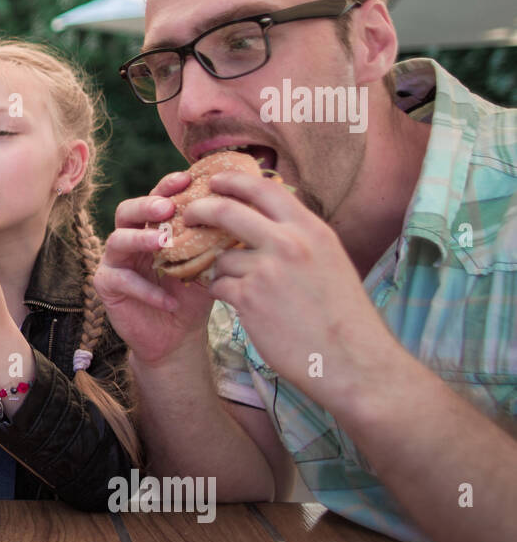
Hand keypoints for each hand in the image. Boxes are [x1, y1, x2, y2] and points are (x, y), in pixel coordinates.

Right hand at [95, 170, 215, 364]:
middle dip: (146, 205)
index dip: (167, 185)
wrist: (177, 335)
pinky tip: (169, 299)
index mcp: (153, 227)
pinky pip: (121, 280)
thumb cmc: (192, 294)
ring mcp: (115, 260)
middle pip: (127, 210)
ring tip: (163, 243)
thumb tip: (246, 213)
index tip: (187, 178)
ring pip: (117, 240)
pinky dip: (146, 290)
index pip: (156, 197)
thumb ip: (215, 240)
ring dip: (140, 239)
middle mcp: (130, 238)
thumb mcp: (207, 265)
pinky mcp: (106, 285)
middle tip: (167, 207)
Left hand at [187, 170, 400, 393]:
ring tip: (237, 286)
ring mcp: (266, 270)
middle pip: (228, 211)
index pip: (265, 189)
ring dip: (220, 270)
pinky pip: (218, 285)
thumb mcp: (331, 261)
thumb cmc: (344, 315)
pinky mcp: (249, 299)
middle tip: (189, 214)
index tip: (214, 181)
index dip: (234, 181)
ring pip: (221, 258)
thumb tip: (269, 224)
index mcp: (312, 230)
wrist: (353, 360)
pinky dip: (221, 292)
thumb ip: (300, 239)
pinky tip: (237, 303)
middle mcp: (288, 243)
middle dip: (201, 209)